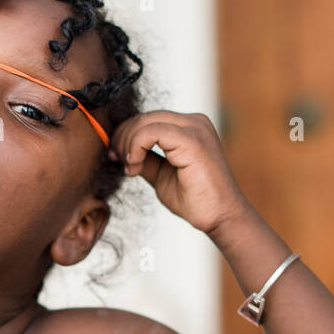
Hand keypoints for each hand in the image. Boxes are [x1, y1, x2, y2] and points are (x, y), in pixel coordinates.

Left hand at [107, 110, 248, 233]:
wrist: (220, 217)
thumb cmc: (195, 199)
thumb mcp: (161, 174)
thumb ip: (146, 159)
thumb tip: (121, 152)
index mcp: (188, 126)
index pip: (149, 119)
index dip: (126, 134)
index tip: (114, 156)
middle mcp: (194, 121)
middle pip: (145, 117)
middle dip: (123, 138)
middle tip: (116, 161)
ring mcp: (194, 128)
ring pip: (145, 122)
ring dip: (127, 145)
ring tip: (130, 169)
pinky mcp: (191, 139)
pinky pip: (151, 132)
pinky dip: (135, 147)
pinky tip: (135, 166)